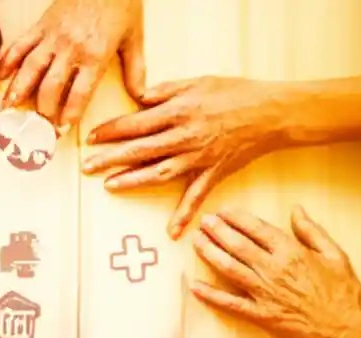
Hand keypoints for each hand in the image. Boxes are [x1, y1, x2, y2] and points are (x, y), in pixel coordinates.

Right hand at [0, 0, 144, 130]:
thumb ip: (136, 69)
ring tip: (6, 108)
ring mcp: (53, 36)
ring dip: (17, 90)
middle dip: (41, 110)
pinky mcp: (41, 25)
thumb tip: (141, 96)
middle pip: (50, 86)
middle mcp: (71, 48)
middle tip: (36, 125)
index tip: (62, 129)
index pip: (79, 94)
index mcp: (95, 55)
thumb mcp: (134, 37)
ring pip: (30, 68)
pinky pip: (20, 44)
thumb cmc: (121, 3)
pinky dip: (7, 60)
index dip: (69, 115)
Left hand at [82, 77, 293, 237]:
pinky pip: (196, 196)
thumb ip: (166, 91)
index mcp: (179, 111)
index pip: (136, 123)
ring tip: (109, 186)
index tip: (92, 137)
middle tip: (87, 166)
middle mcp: (185, 136)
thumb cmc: (236, 93)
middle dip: (111, 158)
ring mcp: (199, 157)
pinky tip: (171, 232)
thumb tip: (139, 98)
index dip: (111, 130)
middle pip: (140, 149)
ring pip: (159, 172)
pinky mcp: (214, 172)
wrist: (273, 112)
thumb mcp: (198, 82)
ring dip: (132, 180)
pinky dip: (184, 215)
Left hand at [190, 207, 360, 337]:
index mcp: (292, 253)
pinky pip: (229, 303)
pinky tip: (194, 286)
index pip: (257, 229)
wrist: (347, 329)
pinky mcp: (260, 315)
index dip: (237, 218)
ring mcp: (264, 293)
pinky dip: (210, 295)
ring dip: (209, 253)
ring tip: (196, 241)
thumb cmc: (343, 291)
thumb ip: (312, 231)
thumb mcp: (335, 253)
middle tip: (203, 221)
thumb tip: (296, 209)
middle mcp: (274, 270)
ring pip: (229, 269)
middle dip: (217, 231)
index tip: (223, 211)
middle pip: (238, 246)